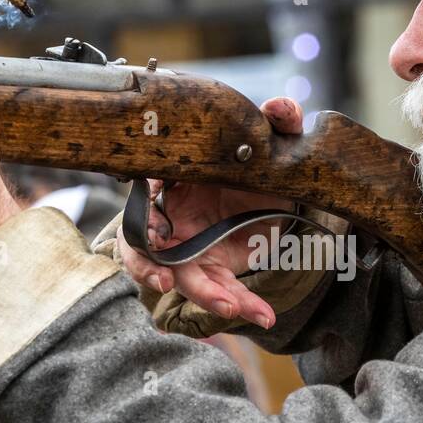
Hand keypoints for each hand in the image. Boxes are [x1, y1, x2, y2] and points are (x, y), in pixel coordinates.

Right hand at [118, 97, 303, 329]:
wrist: (277, 194)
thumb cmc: (257, 165)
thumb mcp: (271, 143)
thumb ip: (278, 122)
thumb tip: (282, 108)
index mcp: (174, 178)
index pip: (144, 190)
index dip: (141, 208)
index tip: (154, 219)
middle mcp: (170, 216)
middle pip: (141, 246)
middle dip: (148, 267)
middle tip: (166, 279)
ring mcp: (185, 247)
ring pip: (176, 277)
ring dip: (201, 294)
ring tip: (230, 307)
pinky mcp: (209, 270)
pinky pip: (216, 293)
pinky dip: (239, 305)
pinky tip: (263, 314)